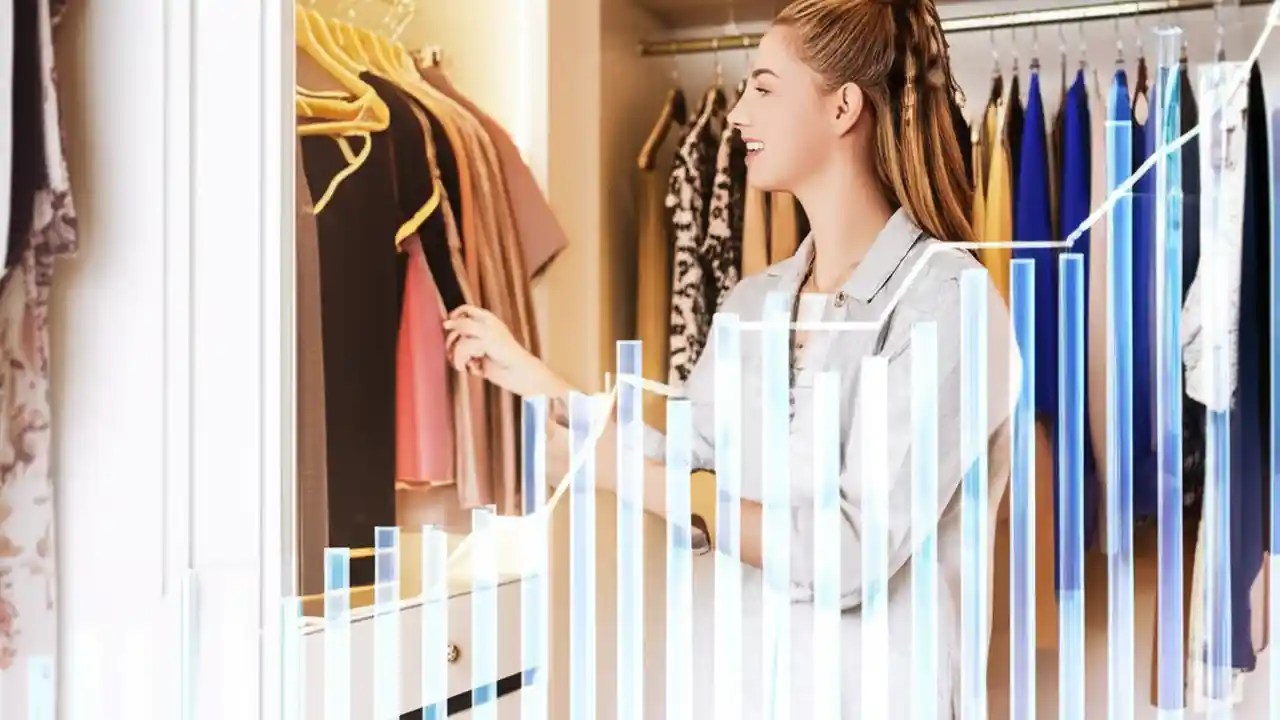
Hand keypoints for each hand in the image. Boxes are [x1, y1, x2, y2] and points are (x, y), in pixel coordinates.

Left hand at [443, 305, 565, 397]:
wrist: (523, 374)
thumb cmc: (504, 366)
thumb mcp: (484, 351)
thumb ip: (471, 343)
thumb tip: (450, 340)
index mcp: (491, 322)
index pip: (467, 309)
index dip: (454, 316)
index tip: (448, 328)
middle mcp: (490, 323)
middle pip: (460, 320)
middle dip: (451, 337)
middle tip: (451, 353)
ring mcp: (490, 330)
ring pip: (461, 331)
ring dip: (455, 351)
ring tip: (462, 365)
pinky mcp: (488, 340)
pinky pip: (464, 345)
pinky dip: (461, 360)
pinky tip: (470, 369)